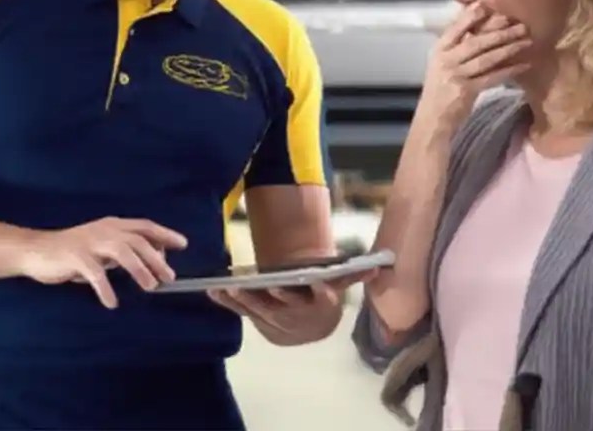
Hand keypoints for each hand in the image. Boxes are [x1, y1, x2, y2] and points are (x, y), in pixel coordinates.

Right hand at [17, 217, 187, 308]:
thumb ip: (123, 252)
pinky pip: (96, 274)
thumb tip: (152, 262)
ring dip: (139, 269)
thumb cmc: (72, 252)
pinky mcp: (75, 256)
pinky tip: (112, 302)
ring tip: (150, 286)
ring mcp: (90, 242)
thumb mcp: (101, 247)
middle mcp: (104, 230)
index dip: (164, 234)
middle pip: (138, 240)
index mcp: (112, 226)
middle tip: (169, 277)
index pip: (144, 226)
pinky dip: (106, 289)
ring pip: (122, 252)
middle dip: (156, 258)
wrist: (36, 251)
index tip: (182, 244)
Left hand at [206, 269, 376, 345]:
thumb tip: (379, 266)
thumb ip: (354, 274)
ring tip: (224, 287)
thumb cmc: (322, 297)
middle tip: (258, 284)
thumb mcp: (339, 285)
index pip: (324, 299)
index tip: (315, 280)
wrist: (310, 327)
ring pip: (258, 312)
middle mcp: (299, 318)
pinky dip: (227, 304)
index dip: (320, 291)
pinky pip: (242, 313)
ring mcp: (277, 322)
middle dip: (270, 297)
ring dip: (241, 301)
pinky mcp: (259, 322)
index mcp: (321, 306)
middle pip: (284, 308)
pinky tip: (212, 292)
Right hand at [419, 2, 530, 131]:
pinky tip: (524, 65)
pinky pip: (492, 77)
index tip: (488, 5)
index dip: (472, 16)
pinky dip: (509, 70)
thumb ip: (456, 47)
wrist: (432, 118)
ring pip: (486, 58)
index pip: (455, 28)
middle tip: (519, 23)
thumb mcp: (442, 63)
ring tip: (526, 40)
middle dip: (499, 31)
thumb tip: (478, 27)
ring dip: (508, 48)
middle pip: (475, 41)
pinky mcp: (466, 91)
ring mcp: (456, 75)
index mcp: (439, 50)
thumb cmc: (440, 88)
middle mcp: (446, 60)